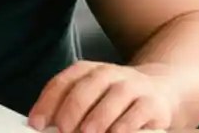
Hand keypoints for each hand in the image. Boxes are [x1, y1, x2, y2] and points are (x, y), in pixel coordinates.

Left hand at [27, 62, 176, 132]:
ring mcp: (133, 86)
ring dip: (99, 117)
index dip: (48, 102)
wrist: (160, 90)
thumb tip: (46, 128)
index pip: (64, 81)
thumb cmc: (116, 101)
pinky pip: (138, 112)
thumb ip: (70, 110)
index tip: (37, 124)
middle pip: (89, 85)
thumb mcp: (92, 98)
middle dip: (73, 108)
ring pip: (116, 96)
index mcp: (89, 72)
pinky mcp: (153, 103)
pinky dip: (125, 125)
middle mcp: (110, 74)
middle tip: (63, 129)